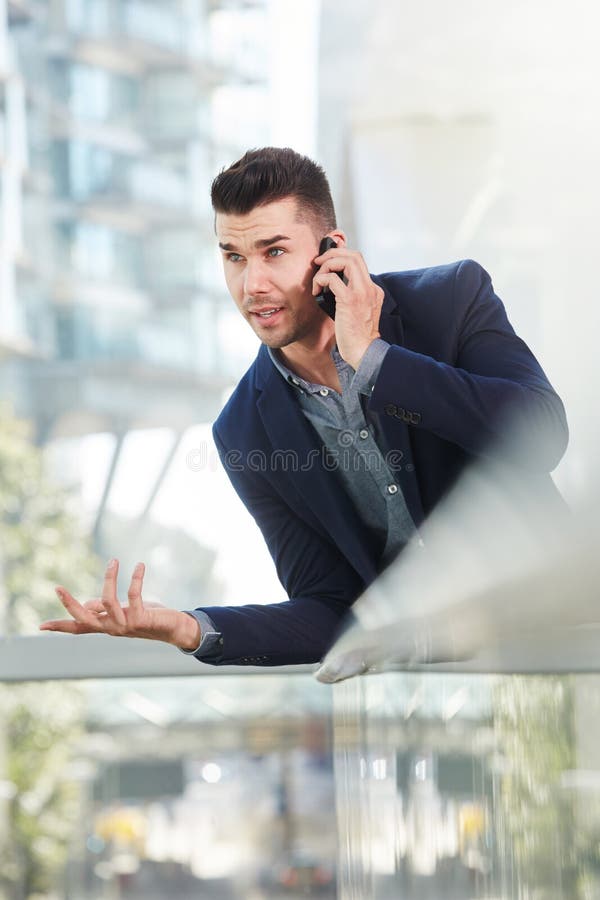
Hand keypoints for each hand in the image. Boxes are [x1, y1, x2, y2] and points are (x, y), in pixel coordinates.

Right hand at [39, 559, 200, 649]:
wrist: (173, 629)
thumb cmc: (146, 617)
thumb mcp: (122, 611)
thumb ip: (104, 609)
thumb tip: (87, 605)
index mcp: (105, 626)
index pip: (77, 628)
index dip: (60, 626)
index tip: (40, 627)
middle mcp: (112, 628)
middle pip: (84, 619)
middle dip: (69, 604)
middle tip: (57, 588)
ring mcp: (125, 625)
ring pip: (108, 601)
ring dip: (110, 578)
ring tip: (114, 561)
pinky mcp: (141, 619)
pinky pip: (133, 595)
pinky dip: (135, 578)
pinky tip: (140, 565)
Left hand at [312, 246, 383, 369]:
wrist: (363, 351)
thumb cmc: (356, 335)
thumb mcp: (358, 311)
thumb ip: (351, 296)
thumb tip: (332, 284)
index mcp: (373, 290)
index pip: (359, 262)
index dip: (341, 256)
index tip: (327, 263)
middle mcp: (370, 288)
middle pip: (354, 255)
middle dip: (333, 254)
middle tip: (319, 262)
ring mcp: (361, 293)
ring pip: (346, 261)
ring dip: (327, 265)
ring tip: (317, 279)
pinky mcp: (349, 300)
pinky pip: (332, 278)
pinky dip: (321, 280)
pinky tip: (316, 291)